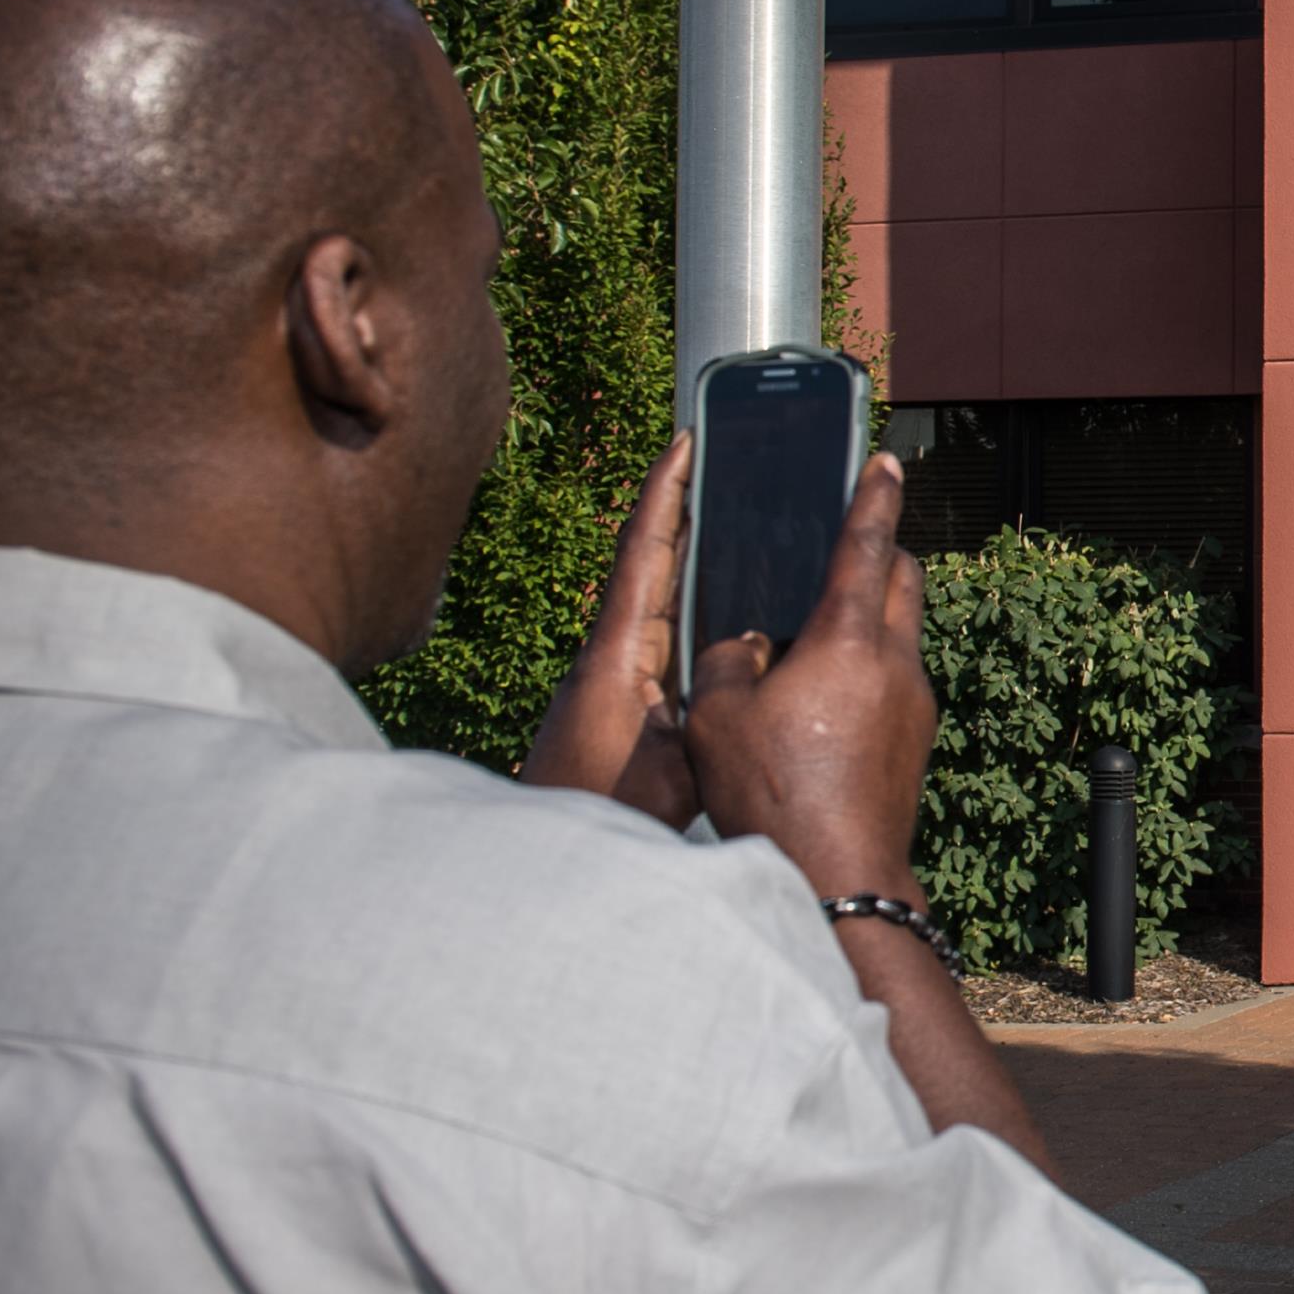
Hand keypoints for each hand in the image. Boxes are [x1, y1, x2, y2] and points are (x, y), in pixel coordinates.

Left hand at [521, 434, 696, 826]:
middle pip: (650, 559)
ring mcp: (612, 673)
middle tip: (723, 462)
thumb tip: (747, 665)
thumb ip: (708, 708)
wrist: (546, 853)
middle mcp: (611, 650)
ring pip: (654, 595)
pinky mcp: (619, 700)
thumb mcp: (675, 760)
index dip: (666, 491)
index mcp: (620, 648)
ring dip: (687, 556)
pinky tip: (720, 611)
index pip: (645, 549)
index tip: (686, 440)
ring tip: (734, 519)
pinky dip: (686, 603)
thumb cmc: (605, 811)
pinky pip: (658, 631)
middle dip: (683, 508)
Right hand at [683, 452, 936, 902]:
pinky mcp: (919, 741)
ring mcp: (916, 703)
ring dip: (874, 618)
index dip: (872, 495)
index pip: (866, 543)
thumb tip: (750, 647)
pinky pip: (899, 681)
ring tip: (820, 636)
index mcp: (847, 639)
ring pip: (904, 633)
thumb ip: (727, 659)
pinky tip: (828, 700)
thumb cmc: (774, 792)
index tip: (884, 461)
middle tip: (847, 548)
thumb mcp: (717, 715)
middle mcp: (895, 662)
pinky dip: (872, 669)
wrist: (841, 875)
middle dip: (882, 552)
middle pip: (903, 579)